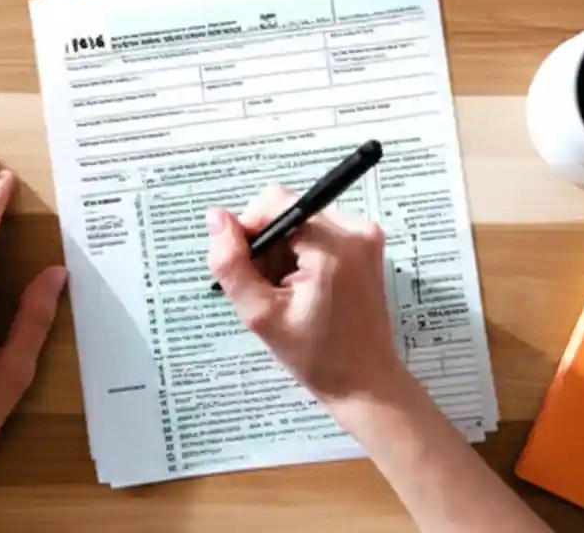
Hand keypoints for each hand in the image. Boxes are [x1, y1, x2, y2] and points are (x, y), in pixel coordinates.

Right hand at [206, 184, 405, 408]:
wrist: (366, 382)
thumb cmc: (317, 356)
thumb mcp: (261, 314)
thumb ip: (231, 264)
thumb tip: (216, 217)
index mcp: (333, 246)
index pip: (274, 202)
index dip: (249, 230)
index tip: (248, 270)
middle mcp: (355, 230)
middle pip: (289, 211)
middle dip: (269, 245)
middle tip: (270, 289)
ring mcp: (366, 235)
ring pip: (302, 221)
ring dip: (285, 251)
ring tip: (289, 293)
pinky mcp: (367, 244)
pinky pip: (320, 231)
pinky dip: (304, 253)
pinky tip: (306, 288)